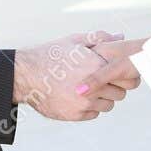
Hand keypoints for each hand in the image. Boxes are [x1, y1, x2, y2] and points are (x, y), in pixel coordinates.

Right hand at [13, 31, 137, 120]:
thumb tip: (120, 36)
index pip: (124, 76)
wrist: (25, 75)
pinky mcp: (75, 115)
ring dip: (102, 98)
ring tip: (89, 89)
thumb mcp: (74, 41)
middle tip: (101, 81)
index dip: (120, 74)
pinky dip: (90, 107)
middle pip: (119, 93)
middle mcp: (93, 86)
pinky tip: (78, 96)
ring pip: (108, 105)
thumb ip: (99, 38)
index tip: (113, 72)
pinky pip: (94, 113)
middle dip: (113, 87)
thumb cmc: (50, 55)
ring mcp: (84, 102)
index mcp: (96, 65)